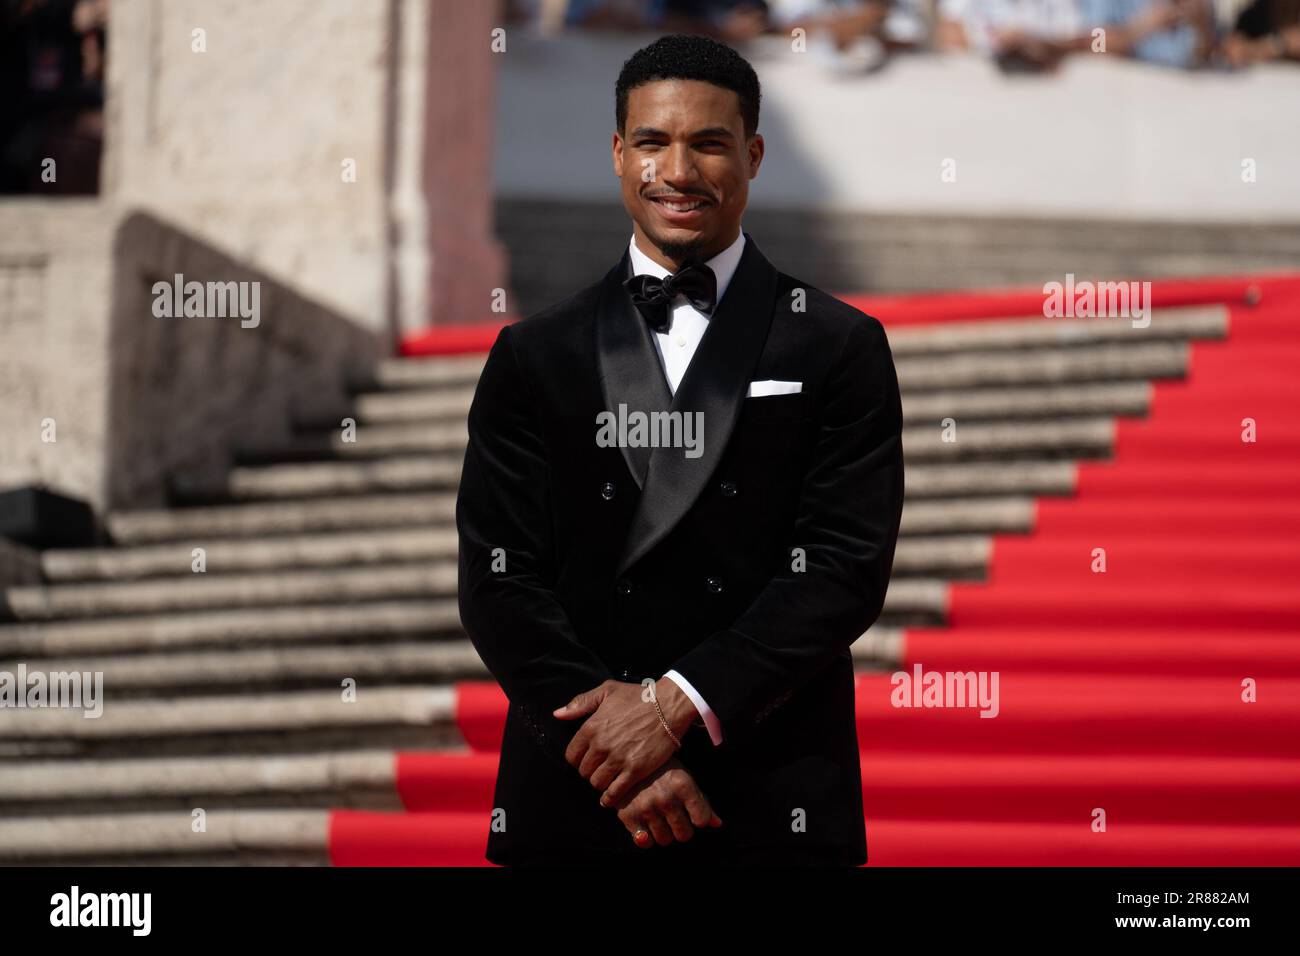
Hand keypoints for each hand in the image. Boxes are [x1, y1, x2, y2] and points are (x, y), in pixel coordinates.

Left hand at [554, 678, 698, 806]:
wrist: (669, 706)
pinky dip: (610, 798)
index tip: (586, 759)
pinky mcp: (635, 770)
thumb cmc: (639, 697)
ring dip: (600, 783)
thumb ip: (580, 703)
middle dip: (589, 771)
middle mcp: (602, 745)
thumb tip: (557, 714)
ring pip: (597, 783)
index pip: (572, 755)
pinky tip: (611, 797)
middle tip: (599, 769)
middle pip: (584, 771)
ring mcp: (618, 759)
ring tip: (607, 779)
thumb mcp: (607, 691)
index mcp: (591, 727)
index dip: (577, 759)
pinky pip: (615, 792)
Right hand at [612, 756, 722, 848]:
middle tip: (673, 816)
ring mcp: (646, 807)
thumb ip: (702, 802)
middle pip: (684, 835)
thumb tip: (718, 824)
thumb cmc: (663, 771)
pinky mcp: (628, 816)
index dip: (698, 818)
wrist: (627, 762)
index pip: (701, 820)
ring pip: (665, 840)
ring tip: (659, 818)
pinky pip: (645, 843)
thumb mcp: (684, 779)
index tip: (691, 812)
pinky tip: (646, 824)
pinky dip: (647, 837)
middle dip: (681, 828)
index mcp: (683, 785)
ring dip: (664, 833)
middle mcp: (665, 798)